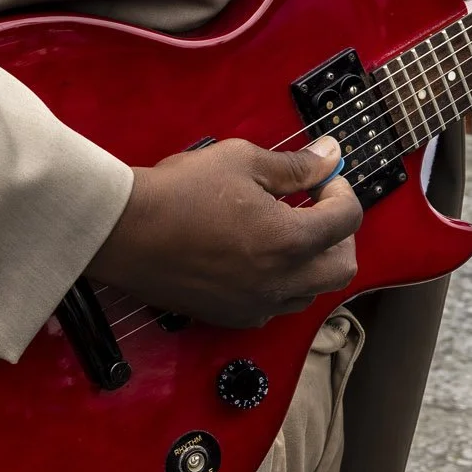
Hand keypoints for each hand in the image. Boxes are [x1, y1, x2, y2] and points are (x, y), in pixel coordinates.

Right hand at [84, 136, 361, 328]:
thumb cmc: (178, 192)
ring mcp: (255, 304)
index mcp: (289, 241)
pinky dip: (283, 283)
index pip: (348, 220)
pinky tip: (259, 256)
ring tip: (286, 229)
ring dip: (313, 260)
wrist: (124, 231)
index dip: (342, 191)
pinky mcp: (231, 315)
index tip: (323, 177)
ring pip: (312, 291)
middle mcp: (279, 281)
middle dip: (340, 233)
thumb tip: (329, 156)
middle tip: (316, 206)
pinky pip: (277, 305)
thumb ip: (295, 165)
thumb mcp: (242, 161)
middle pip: (343, 267)